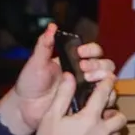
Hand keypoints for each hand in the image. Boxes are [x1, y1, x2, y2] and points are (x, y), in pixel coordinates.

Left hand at [2, 24, 116, 134]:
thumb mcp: (36, 62)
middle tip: (83, 69)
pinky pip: (106, 99)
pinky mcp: (89, 104)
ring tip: (88, 80)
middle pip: (106, 65)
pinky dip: (105, 95)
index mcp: (74, 61)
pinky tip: (93, 94)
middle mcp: (85, 74)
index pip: (93, 51)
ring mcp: (88, 89)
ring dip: (103, 78)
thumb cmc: (30, 84)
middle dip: (98, 64)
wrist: (26, 108)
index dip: (91, 50)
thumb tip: (52, 26)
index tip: (80, 53)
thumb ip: (44, 45)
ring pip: (109, 80)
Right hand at [34, 75, 126, 134]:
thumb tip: (70, 76)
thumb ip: (63, 95)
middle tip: (102, 108)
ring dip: (113, 124)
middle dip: (114, 110)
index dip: (107, 83)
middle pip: (120, 116)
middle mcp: (103, 130)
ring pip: (119, 131)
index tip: (110, 77)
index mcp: (90, 118)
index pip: (103, 95)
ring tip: (100, 122)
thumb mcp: (52, 116)